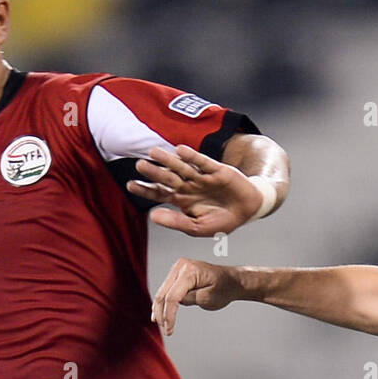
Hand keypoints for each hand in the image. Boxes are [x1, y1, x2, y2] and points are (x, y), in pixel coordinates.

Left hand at [127, 145, 262, 236]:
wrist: (248, 211)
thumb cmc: (221, 221)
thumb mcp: (197, 227)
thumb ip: (175, 222)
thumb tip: (152, 216)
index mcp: (182, 200)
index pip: (159, 193)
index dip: (145, 189)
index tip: (129, 185)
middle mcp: (189, 186)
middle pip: (167, 178)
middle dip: (154, 172)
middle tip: (139, 165)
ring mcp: (202, 177)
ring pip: (182, 167)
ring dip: (169, 160)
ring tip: (154, 152)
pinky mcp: (217, 170)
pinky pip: (202, 162)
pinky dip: (193, 156)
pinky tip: (181, 150)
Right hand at [152, 258, 241, 333]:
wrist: (231, 280)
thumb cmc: (224, 288)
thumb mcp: (208, 299)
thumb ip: (189, 299)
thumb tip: (174, 303)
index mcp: (190, 271)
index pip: (172, 297)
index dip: (168, 315)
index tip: (169, 330)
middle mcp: (181, 266)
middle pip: (163, 294)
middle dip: (162, 314)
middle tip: (165, 331)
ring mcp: (178, 269)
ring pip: (162, 292)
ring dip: (159, 309)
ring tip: (161, 325)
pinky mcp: (178, 274)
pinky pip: (167, 290)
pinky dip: (163, 302)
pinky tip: (158, 314)